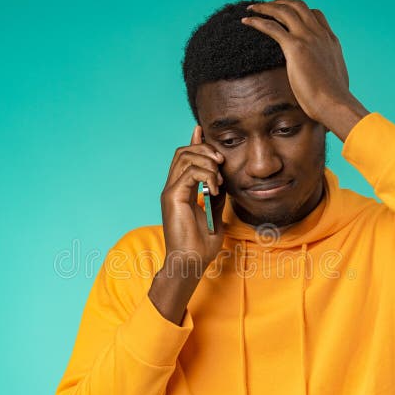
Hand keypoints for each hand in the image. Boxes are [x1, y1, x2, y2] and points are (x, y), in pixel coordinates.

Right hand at [159, 125, 226, 277]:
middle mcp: (172, 188)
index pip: (184, 158)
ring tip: (219, 180)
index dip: (195, 142)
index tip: (204, 131)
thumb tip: (223, 181)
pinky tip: (215, 189)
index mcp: (180, 191)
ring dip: (207, 162)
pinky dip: (206, 175)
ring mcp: (170, 191)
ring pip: (185, 157)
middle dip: (205, 150)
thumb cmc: (201, 246)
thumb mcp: (215, 214)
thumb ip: (215, 195)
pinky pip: (189, 172)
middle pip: (183, 152)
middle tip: (221, 162)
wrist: (190, 262)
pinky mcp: (172, 197)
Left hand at [241, 0, 366, 126]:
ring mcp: (308, 38)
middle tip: (267, 7)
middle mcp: (320, 34)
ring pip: (284, 11)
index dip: (299, 11)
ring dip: (266, 7)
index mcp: (330, 41)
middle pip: (298, 6)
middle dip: (281, 3)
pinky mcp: (295, 47)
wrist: (335, 104)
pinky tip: (246, 21)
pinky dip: (257, 21)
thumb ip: (327, 72)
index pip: (315, 15)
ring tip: (253, 8)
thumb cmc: (334, 101)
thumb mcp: (335, 80)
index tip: (287, 15)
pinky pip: (272, 27)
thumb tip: (324, 82)